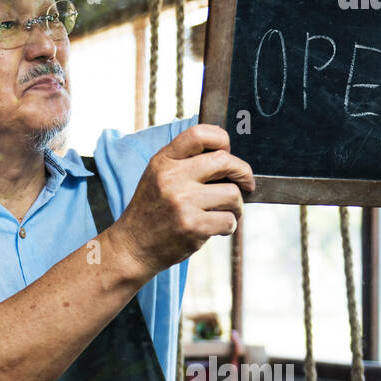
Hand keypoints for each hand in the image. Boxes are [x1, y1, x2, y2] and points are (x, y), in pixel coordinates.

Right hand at [109, 124, 254, 278]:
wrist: (133, 246)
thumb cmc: (151, 210)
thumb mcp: (157, 176)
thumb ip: (185, 162)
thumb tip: (227, 155)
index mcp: (163, 161)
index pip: (199, 134)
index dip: (221, 139)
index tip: (227, 152)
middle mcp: (172, 178)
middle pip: (224, 161)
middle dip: (243, 172)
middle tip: (246, 183)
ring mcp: (182, 202)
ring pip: (232, 194)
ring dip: (236, 206)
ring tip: (225, 212)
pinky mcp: (192, 226)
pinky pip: (229, 220)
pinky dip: (228, 226)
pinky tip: (215, 228)